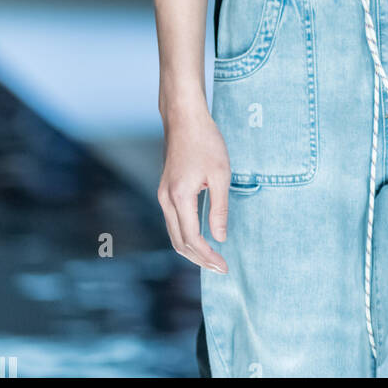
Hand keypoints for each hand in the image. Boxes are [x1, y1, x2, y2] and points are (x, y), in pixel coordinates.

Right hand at [158, 103, 231, 272]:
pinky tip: (201, 238)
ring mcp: (163, 194)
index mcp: (180, 197)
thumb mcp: (220, 174)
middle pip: (179, 242)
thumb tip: (220, 238)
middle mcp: (166, 199)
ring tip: (212, 259)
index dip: (208, 257)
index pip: (192, 239)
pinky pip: (173, 222)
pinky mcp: (166, 190)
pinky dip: (186, 236)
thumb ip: (220, 208)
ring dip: (192, 250)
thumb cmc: (205, 141)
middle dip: (199, 259)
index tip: (224, 266)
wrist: (184, 118)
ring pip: (174, 234)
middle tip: (220, 268)